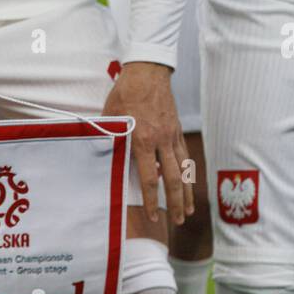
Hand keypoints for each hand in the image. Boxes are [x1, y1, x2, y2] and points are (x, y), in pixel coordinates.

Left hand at [103, 61, 191, 223]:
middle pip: (173, 180)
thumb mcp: (111, 117)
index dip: (152, 200)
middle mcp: (161, 141)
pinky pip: (186, 156)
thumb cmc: (125, 94)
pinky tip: (188, 183)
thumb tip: (104, 159)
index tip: (153, 216)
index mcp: (143, 140)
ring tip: (188, 211)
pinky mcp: (178, 130)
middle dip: (176, 203)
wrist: (148, 72)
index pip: (150, 178)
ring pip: (184, 170)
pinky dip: (189, 173)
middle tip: (178, 221)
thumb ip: (112, 140)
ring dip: (187, 193)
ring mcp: (173, 136)